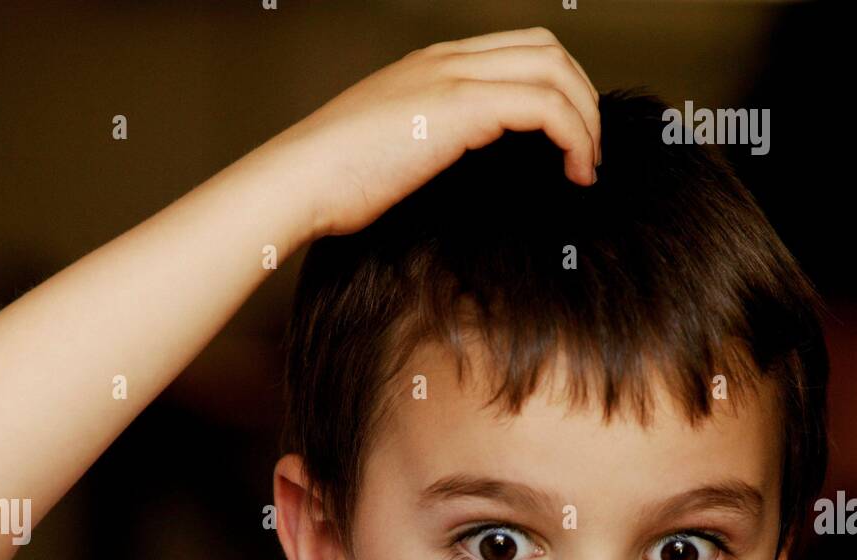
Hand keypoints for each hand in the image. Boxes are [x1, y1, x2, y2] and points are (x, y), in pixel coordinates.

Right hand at [289, 26, 599, 238]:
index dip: (558, 89)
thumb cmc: (330, 182)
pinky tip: (575, 173)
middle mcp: (446, 59)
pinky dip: (574, 137)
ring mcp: (453, 78)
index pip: (518, 51)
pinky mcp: (461, 108)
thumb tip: (455, 175)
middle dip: (582, 97)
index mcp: (430, 66)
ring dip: (586, 119)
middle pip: (547, 49)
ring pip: (554, 71)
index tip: (567, 141)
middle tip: (589, 151)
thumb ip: (426, 145)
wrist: (297, 181)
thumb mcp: (388, 152)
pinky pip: (544, 107)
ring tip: (588, 166)